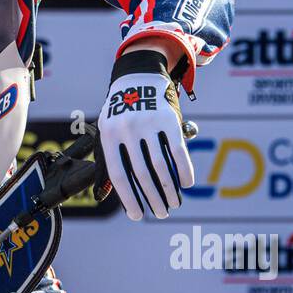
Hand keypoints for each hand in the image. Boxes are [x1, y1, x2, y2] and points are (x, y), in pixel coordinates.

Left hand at [96, 51, 194, 219]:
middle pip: (141, 173)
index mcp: (109, 135)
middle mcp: (127, 129)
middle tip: (162, 213)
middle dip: (152, 198)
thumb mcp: (108, 130)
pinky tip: (187, 183)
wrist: (138, 77)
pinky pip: (177, 150)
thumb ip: (108, 160)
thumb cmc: (120, 112)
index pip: (118, 174)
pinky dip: (184, 169)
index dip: (128, 198)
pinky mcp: (168, 119)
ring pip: (160, 165)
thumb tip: (106, 196)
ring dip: (168, 189)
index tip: (138, 216)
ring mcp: (148, 123)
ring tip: (173, 203)